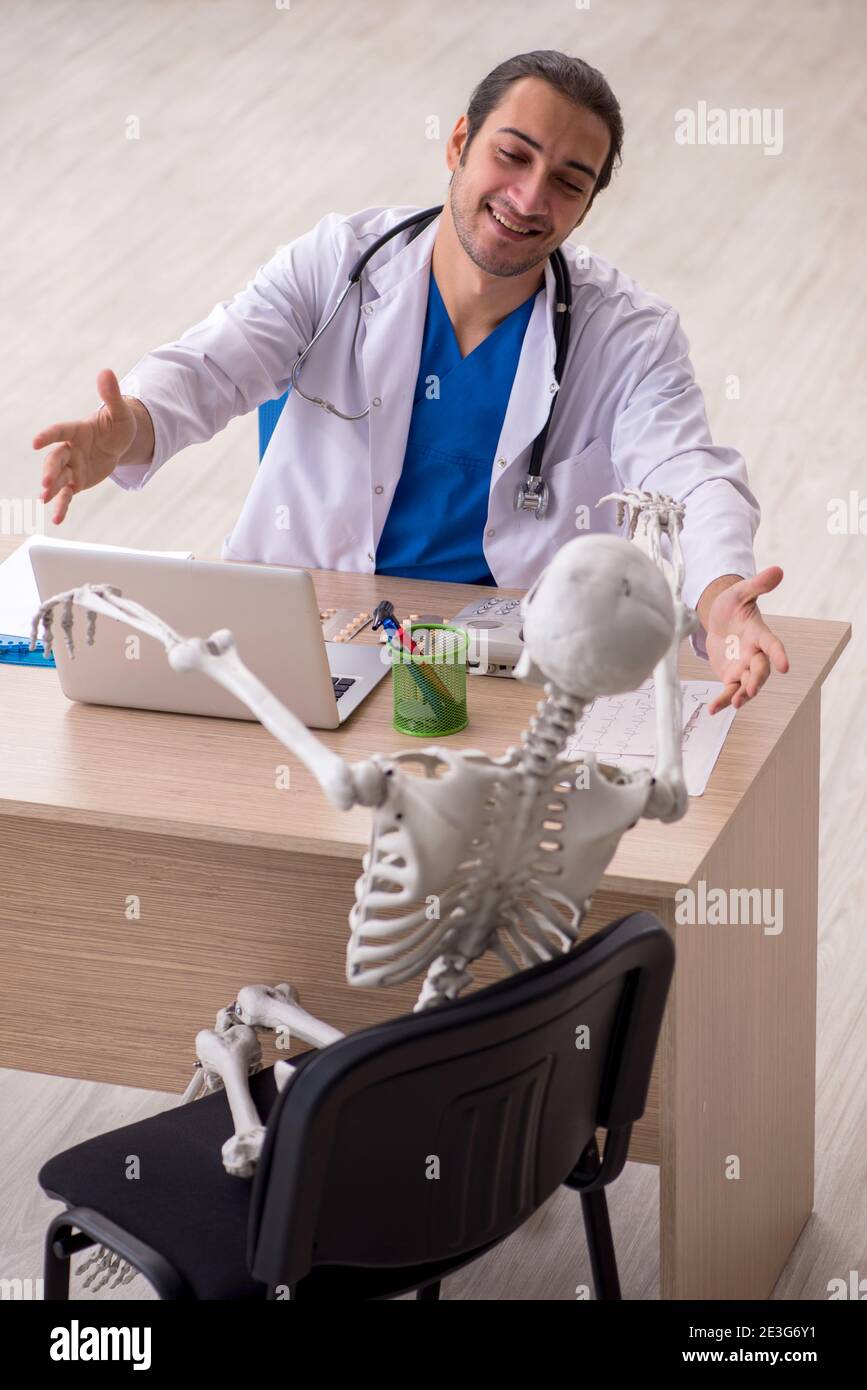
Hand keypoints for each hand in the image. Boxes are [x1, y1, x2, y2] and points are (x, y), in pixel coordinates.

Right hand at [32, 368, 136, 523]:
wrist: (120, 443)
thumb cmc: (118, 425)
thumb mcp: (120, 412)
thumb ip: (111, 395)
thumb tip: (107, 372)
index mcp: (77, 430)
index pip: (60, 431)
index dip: (48, 436)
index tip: (35, 442)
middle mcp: (70, 449)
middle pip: (56, 459)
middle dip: (50, 470)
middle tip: (45, 482)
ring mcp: (72, 467)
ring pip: (58, 478)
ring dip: (51, 488)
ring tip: (44, 499)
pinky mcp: (77, 482)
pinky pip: (67, 495)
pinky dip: (62, 507)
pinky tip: (57, 520)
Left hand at [704, 568, 788, 712]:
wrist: (719, 618)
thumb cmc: (733, 604)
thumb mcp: (741, 592)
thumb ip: (757, 585)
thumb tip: (778, 570)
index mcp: (760, 634)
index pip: (772, 645)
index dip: (779, 654)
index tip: (785, 666)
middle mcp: (755, 654)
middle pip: (760, 670)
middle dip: (757, 680)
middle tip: (751, 690)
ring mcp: (743, 667)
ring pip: (746, 685)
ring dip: (741, 695)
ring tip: (734, 704)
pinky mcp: (731, 676)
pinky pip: (729, 691)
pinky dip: (723, 701)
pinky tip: (712, 710)